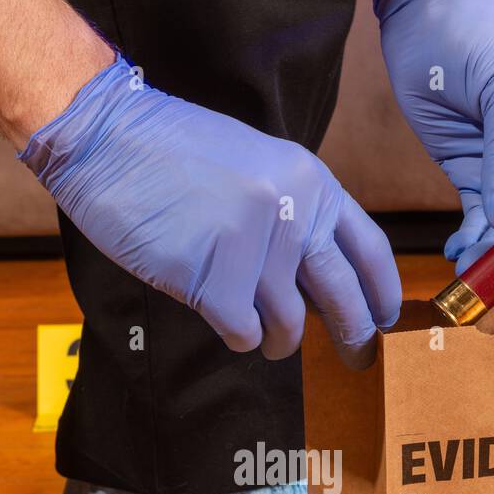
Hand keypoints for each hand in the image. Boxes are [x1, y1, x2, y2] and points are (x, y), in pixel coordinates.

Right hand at [20, 56, 400, 365]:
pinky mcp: (214, 278)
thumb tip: (318, 280)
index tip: (386, 319)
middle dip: (354, 335)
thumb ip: (293, 214)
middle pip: (343, 296)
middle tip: (357, 357)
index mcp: (309, 181)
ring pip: (289, 325)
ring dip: (280, 342)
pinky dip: (236, 336)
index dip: (383, 292)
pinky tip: (221, 319)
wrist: (107, 136)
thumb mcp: (255, 166)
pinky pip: (243, 332)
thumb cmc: (171, 154)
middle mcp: (292, 212)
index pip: (368, 248)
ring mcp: (254, 246)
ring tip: (264, 337)